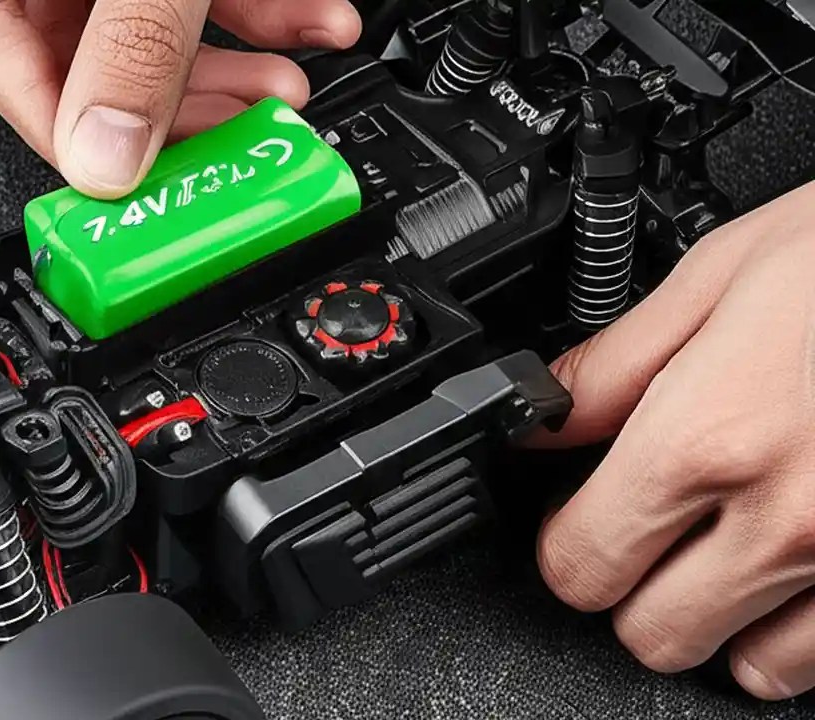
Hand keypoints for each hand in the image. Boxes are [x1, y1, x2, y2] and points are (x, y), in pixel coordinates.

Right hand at [0, 0, 361, 198]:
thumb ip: (131, 47)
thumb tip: (108, 160)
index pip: (4, 74)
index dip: (76, 147)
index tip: (138, 194)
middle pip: (94, 69)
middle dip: (184, 116)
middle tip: (234, 149)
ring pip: (159, 37)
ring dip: (236, 75)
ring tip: (289, 93)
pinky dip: (264, 15)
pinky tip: (313, 26)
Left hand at [533, 181, 814, 699]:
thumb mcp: (722, 274)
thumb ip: (617, 364)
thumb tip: (544, 413)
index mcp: (708, 436)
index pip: (579, 562)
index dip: (563, 541)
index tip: (576, 515)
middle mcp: (783, 516)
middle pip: (646, 633)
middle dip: (630, 586)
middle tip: (647, 530)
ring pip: (742, 665)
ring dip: (718, 615)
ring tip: (729, 545)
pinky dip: (799, 629)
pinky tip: (799, 565)